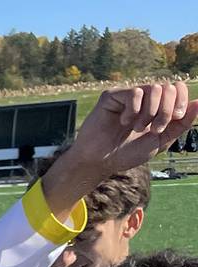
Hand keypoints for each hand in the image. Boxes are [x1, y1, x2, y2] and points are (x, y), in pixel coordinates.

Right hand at [46, 82, 197, 210]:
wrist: (100, 162)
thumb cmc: (127, 153)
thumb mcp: (161, 141)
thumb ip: (181, 124)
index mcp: (157, 107)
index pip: (177, 88)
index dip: (181, 100)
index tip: (175, 119)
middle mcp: (144, 98)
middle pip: (168, 87)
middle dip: (166, 111)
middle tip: (154, 129)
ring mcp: (128, 96)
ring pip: (154, 88)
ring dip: (150, 112)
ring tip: (137, 127)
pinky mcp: (112, 96)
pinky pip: (135, 92)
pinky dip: (134, 110)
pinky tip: (123, 122)